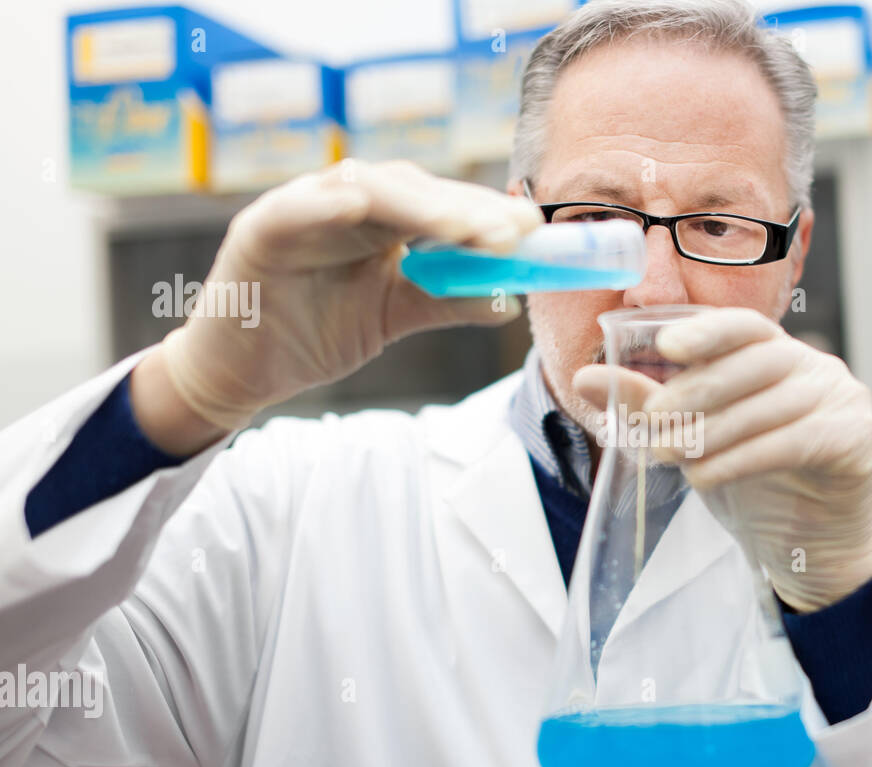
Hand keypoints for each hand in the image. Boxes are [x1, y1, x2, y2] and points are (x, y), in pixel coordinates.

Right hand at [159, 159, 542, 429]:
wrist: (239, 373)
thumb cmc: (311, 334)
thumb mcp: (394, 316)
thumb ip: (445, 300)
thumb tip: (507, 298)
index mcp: (377, 218)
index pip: (438, 202)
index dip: (486, 211)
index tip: (533, 229)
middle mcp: (341, 202)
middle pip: (411, 189)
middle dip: (466, 208)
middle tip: (515, 229)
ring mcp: (300, 209)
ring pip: (365, 190)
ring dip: (419, 206)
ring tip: (468, 228)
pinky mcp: (260, 229)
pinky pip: (298, 210)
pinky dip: (333, 206)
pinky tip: (369, 209)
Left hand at [574, 307, 871, 611]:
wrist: (811, 548)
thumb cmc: (754, 484)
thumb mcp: (694, 440)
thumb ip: (649, 405)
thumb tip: (586, 377)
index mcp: (777, 354)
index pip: (744, 326)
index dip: (708, 332)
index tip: (667, 346)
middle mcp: (815, 368)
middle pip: (755, 362)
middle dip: (698, 390)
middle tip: (654, 419)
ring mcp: (842, 399)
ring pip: (770, 405)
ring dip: (712, 431)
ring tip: (669, 455)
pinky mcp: (856, 439)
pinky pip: (793, 442)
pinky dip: (743, 459)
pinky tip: (706, 478)